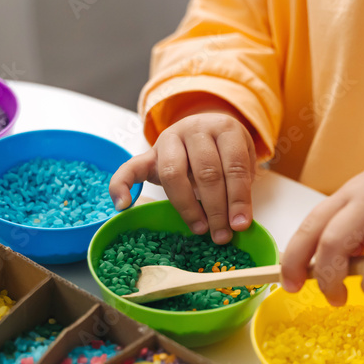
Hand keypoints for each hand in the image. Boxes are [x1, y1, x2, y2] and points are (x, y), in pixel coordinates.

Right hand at [109, 104, 256, 244]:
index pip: (234, 165)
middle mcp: (195, 129)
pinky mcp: (147, 153)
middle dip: (216, 208)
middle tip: (222, 235)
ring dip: (188, 207)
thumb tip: (238, 223)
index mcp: (225, 128)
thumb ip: (239, 186)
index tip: (240, 225)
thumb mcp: (242, 159)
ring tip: (200, 229)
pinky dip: (121, 185)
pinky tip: (123, 205)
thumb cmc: (224, 151)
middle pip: (206, 171)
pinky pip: (129, 167)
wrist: (204, 128)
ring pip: (174, 174)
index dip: (239, 198)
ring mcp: (168, 140)